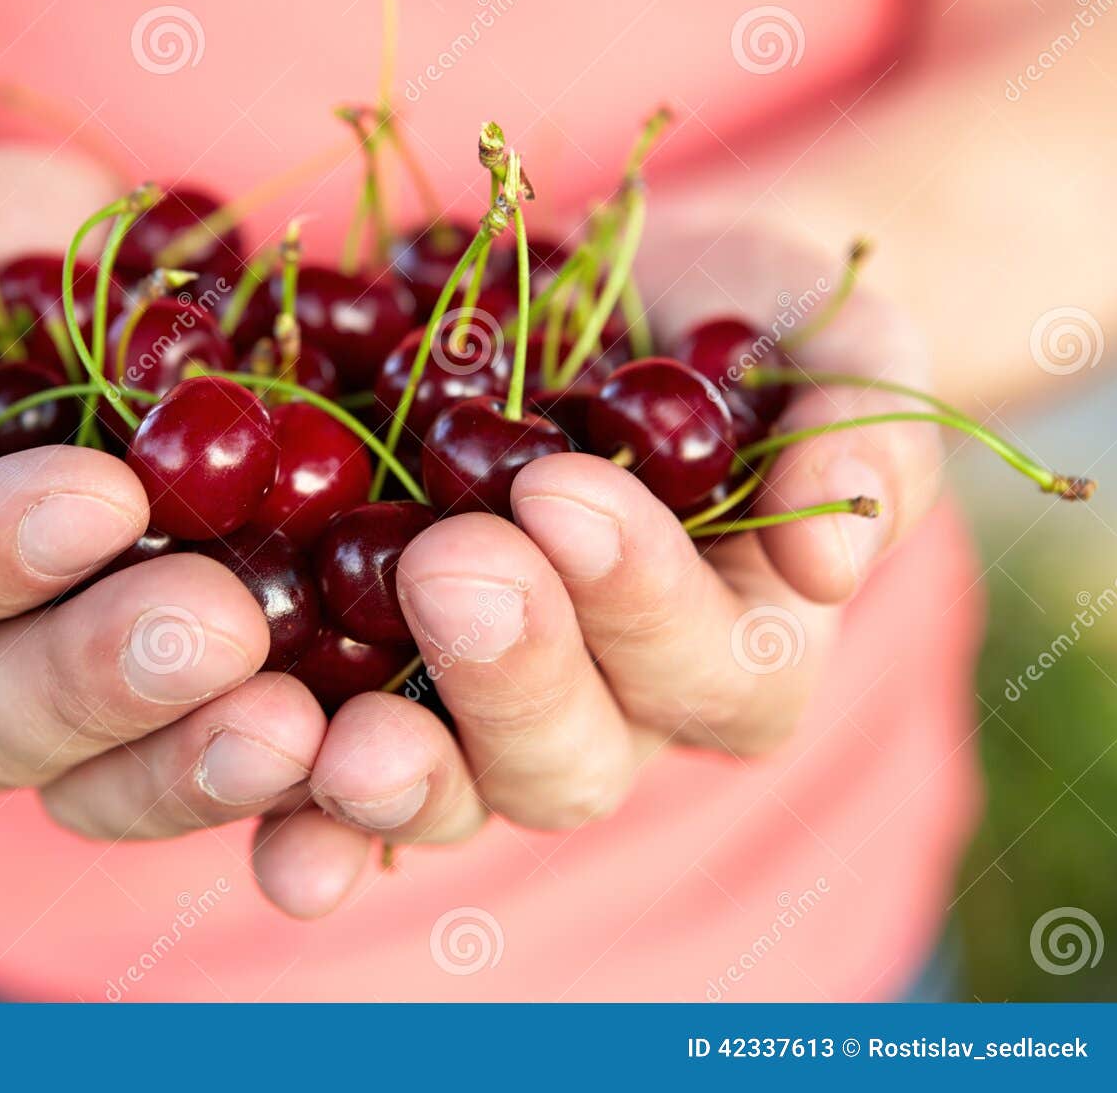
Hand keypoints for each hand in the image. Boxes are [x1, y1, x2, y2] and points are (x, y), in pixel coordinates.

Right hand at [0, 148, 359, 914]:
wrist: (73, 306)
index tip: (106, 496)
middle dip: (102, 678)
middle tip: (220, 626)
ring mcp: (57, 705)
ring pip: (95, 786)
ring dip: (191, 765)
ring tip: (295, 729)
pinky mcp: (170, 719)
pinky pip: (204, 781)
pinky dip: (278, 792)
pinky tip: (351, 755)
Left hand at [284, 219, 942, 870]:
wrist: (605, 306)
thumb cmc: (733, 321)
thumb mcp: (827, 333)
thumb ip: (857, 422)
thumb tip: (832, 554)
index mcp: (737, 647)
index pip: (713, 666)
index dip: (641, 595)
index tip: (562, 488)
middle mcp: (611, 713)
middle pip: (572, 758)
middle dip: (513, 674)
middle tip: (448, 568)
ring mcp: (480, 716)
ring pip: (453, 793)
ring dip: (395, 776)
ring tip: (336, 738)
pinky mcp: (370, 689)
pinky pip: (330, 780)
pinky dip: (296, 811)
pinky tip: (259, 805)